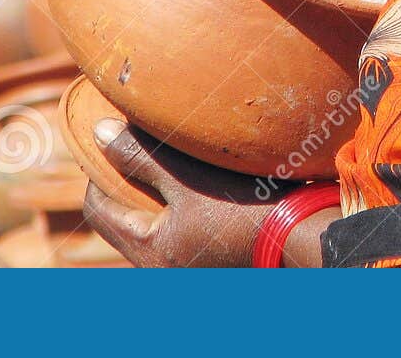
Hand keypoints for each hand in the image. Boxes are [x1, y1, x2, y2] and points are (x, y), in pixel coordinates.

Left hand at [81, 123, 272, 266]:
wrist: (302, 236)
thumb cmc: (244, 208)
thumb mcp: (188, 178)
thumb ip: (141, 156)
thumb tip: (99, 133)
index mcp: (149, 253)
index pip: (100, 210)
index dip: (98, 171)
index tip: (112, 140)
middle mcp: (162, 268)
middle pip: (125, 218)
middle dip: (127, 180)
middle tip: (136, 145)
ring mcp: (186, 266)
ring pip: (152, 223)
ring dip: (154, 192)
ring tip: (166, 157)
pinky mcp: (208, 259)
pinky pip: (177, 229)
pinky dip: (176, 203)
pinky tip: (195, 180)